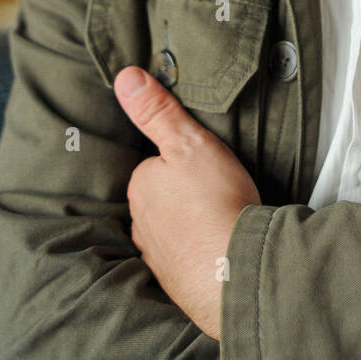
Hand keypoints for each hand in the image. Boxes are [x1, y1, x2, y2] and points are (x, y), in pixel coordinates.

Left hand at [113, 66, 261, 339]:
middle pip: (159, 200)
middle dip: (180, 197)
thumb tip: (125, 77)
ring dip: (189, 227)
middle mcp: (140, 223)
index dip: (178, 163)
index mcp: (141, 186)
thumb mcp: (189, 142)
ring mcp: (156, 256)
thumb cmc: (216, 201)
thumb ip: (158, 111)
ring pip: (170, 231)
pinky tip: (218, 249)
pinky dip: (197, 254)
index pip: (152, 167)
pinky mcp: (175, 282)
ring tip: (218, 220)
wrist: (235, 269)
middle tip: (214, 191)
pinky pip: (183, 261)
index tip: (202, 166)